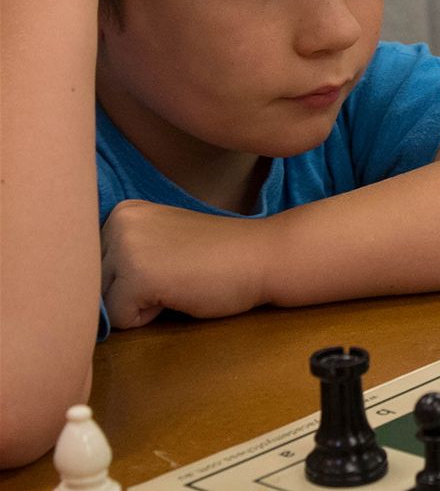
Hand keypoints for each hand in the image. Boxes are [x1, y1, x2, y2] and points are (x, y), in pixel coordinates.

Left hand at [100, 201, 274, 328]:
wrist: (263, 257)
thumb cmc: (219, 258)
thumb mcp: (162, 241)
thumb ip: (126, 252)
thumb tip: (85, 289)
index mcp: (123, 211)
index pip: (95, 268)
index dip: (133, 279)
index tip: (173, 263)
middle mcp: (118, 222)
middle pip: (94, 286)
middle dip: (131, 293)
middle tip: (178, 275)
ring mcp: (126, 246)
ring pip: (104, 303)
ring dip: (139, 305)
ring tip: (178, 284)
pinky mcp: (138, 275)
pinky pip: (121, 319)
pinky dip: (150, 318)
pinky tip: (180, 294)